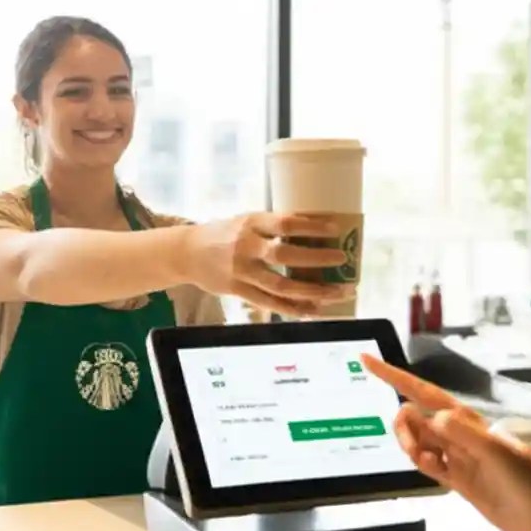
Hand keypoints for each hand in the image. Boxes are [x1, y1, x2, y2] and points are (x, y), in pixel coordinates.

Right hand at [182, 213, 352, 316]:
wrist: (188, 252)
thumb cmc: (226, 232)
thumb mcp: (246, 220)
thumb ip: (273, 226)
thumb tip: (317, 227)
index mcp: (250, 222)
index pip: (284, 223)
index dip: (311, 227)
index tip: (336, 229)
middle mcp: (246, 247)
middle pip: (285, 255)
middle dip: (317, 259)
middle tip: (343, 259)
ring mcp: (241, 271)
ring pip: (281, 286)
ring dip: (313, 291)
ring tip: (339, 292)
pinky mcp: (238, 290)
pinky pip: (270, 303)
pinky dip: (294, 308)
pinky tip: (315, 311)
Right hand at [360, 354, 530, 530]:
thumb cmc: (529, 480)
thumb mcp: (498, 453)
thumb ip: (464, 434)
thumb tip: (432, 417)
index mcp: (469, 420)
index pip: (424, 392)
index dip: (395, 376)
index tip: (369, 361)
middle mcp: (460, 434)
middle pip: (416, 417)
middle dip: (403, 425)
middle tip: (411, 445)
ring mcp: (458, 457)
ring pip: (419, 440)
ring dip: (411, 446)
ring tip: (424, 459)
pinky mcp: (458, 480)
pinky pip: (429, 464)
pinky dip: (422, 464)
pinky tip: (433, 468)